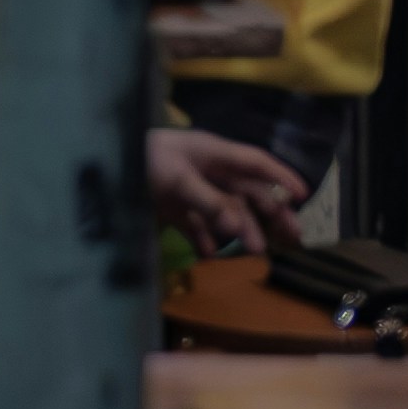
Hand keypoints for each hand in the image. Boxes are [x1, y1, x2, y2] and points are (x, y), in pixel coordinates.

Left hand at [145, 127, 307, 261]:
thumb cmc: (143, 160)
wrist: (103, 165)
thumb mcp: (176, 178)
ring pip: (226, 211)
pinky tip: (211, 255)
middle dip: (272, 212)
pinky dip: (204, 240)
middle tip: (294, 236)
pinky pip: (196, 225)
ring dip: (241, 229)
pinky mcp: (173, 207)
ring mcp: (190, 190)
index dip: (281, 176)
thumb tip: (237, 226)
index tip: (304, 195)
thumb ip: (207, 200)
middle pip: (247, 191)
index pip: (255, 162)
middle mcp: (207, 170)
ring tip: (255, 251)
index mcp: (212, 153)